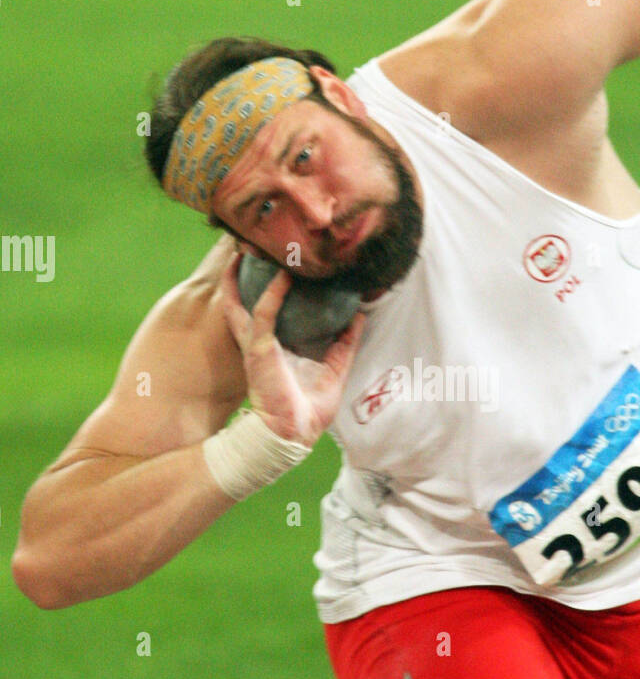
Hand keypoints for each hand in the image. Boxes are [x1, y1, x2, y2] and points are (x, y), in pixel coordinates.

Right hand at [220, 254, 364, 442]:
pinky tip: (284, 276)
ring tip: (250, 246)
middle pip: (239, 299)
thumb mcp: (335, 370)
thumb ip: (346, 342)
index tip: (277, 262)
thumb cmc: (307, 410)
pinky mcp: (259, 349)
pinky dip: (273, 293)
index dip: (262, 286)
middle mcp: (257, 341)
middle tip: (251, 245)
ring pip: (240, 299)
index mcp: (270, 347)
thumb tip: (361, 314)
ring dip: (243, 273)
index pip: (259, 309)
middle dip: (240, 272)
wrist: (292, 434)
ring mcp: (254, 344)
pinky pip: (264, 313)